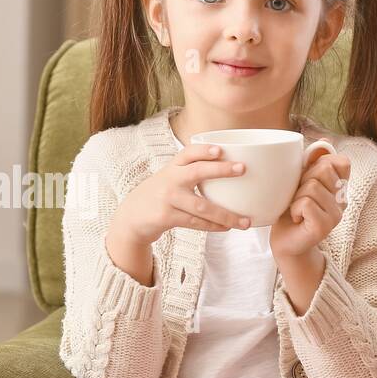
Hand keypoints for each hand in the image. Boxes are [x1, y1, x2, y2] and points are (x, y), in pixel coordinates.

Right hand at [110, 143, 252, 247]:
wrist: (131, 218)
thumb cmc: (160, 196)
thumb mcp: (169, 178)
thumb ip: (191, 173)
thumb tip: (230, 172)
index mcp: (172, 167)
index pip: (188, 153)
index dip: (204, 150)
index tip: (220, 149)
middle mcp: (170, 179)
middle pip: (197, 172)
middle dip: (221, 169)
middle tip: (242, 168)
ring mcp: (168, 199)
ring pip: (202, 206)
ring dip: (226, 215)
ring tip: (244, 221)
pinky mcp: (166, 217)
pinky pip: (195, 222)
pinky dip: (213, 226)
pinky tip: (226, 228)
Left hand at [268, 147, 351, 260]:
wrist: (285, 239)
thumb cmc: (291, 208)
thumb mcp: (299, 180)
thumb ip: (312, 161)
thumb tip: (325, 141)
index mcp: (340, 186)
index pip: (342, 162)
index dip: (321, 164)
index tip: (309, 178)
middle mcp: (343, 200)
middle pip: (323, 170)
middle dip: (302, 180)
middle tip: (298, 196)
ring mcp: (336, 214)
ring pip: (312, 188)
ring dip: (296, 197)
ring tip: (296, 209)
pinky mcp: (324, 226)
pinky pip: (306, 204)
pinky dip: (295, 209)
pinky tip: (297, 218)